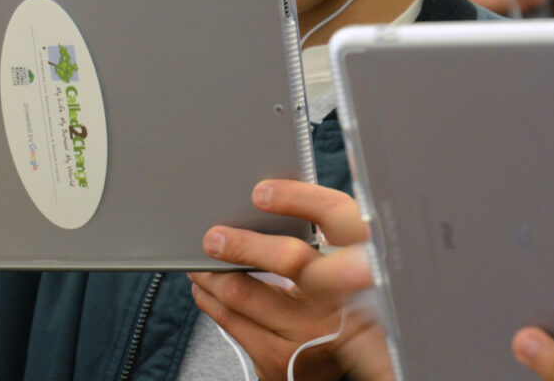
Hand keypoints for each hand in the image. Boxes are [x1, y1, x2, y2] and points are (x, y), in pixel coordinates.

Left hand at [189, 180, 370, 379]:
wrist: (328, 377)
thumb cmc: (328, 314)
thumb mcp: (337, 277)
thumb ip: (319, 243)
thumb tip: (272, 196)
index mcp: (353, 275)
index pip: (334, 223)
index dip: (298, 200)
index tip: (262, 192)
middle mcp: (333, 308)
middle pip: (282, 260)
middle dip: (240, 243)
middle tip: (213, 237)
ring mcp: (302, 338)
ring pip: (239, 294)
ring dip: (211, 274)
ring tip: (201, 264)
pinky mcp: (274, 360)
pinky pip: (228, 321)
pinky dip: (209, 300)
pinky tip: (205, 289)